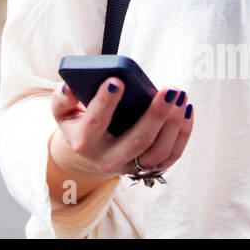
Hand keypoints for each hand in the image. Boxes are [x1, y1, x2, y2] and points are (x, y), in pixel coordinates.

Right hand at [50, 78, 192, 181]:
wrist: (91, 151)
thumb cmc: (79, 122)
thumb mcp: (63, 110)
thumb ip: (63, 97)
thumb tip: (71, 87)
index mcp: (84, 143)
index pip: (95, 122)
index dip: (105, 102)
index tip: (116, 80)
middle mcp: (107, 159)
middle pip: (136, 141)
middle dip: (155, 115)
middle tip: (169, 89)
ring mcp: (130, 167)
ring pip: (158, 151)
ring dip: (174, 124)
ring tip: (181, 97)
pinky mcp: (149, 168)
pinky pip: (171, 155)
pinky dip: (182, 134)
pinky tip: (186, 110)